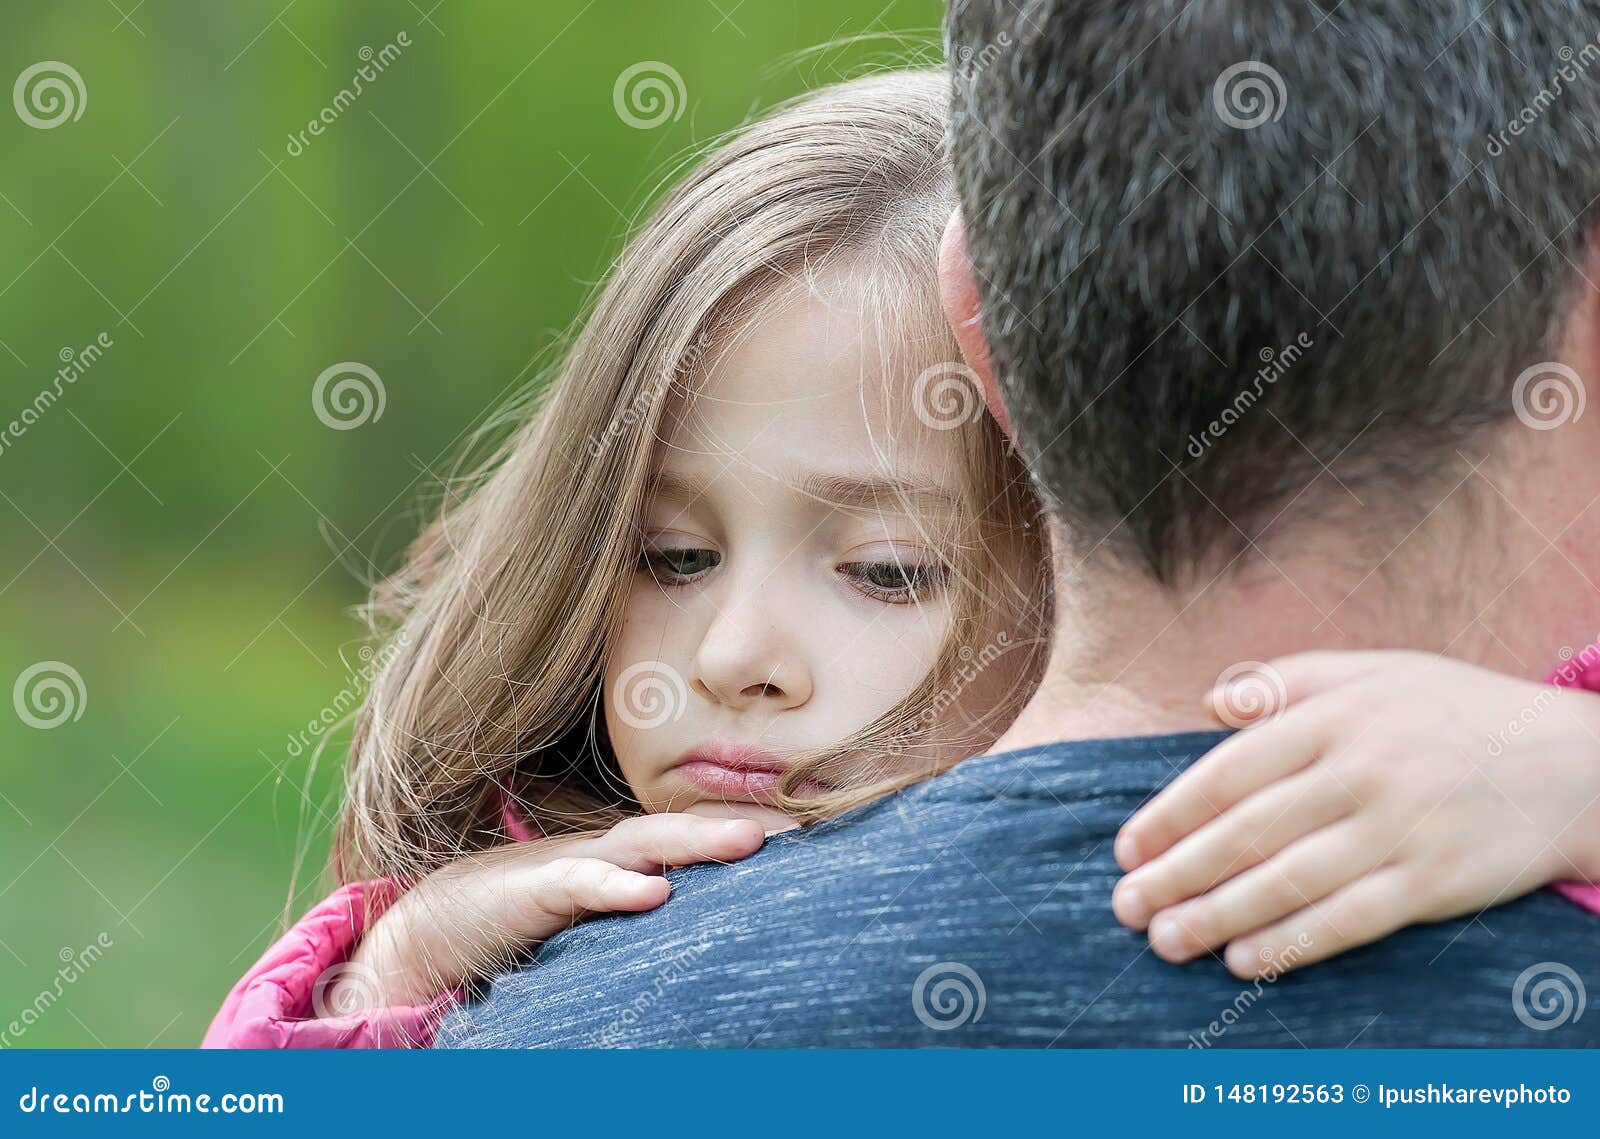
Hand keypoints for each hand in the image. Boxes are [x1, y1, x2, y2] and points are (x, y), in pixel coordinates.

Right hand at [331, 813, 764, 1010]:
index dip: (737, 835)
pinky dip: (619, 886)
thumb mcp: (589, 925)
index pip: (687, 842)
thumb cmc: (517, 925)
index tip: (805, 835)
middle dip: (732, 825)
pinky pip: (581, 883)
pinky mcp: (532, 891)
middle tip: (794, 828)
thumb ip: (635, 922)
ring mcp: (569, 866)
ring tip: (747, 842)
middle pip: (678, 831)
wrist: (430, 927)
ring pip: (642, 844)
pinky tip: (656, 893)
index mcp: (620, 863)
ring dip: (696, 840)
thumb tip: (696, 936)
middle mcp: (602, 855)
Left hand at [1111, 650, 1599, 978]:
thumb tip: (1210, 702)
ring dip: (1216, 915)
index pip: (1228, 772)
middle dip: (1176, 873)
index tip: (1127, 848)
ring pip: (1287, 882)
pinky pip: (1347, 920)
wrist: (1574, 764)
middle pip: (1245, 832)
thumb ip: (1287, 681)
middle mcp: (1359, 773)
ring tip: (1164, 940)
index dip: (1169, 814)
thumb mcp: (1375, 672)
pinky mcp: (1431, 884)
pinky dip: (1291, 943)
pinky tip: (1243, 960)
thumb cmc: (1457, 712)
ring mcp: (1396, 831)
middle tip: (1126, 906)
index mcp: (1334, 718)